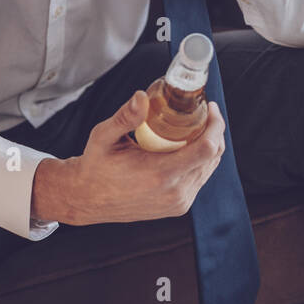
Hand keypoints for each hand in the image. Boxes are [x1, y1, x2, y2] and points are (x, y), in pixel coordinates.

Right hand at [33, 89, 225, 225]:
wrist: (87, 200)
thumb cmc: (96, 165)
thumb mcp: (103, 137)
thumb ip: (124, 117)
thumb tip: (142, 96)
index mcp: (160, 174)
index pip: (206, 149)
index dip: (216, 125)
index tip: (211, 108)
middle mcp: (174, 192)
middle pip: (213, 156)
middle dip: (214, 130)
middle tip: (205, 112)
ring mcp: (178, 202)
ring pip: (209, 167)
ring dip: (208, 144)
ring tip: (196, 126)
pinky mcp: (178, 207)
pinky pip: (200, 178)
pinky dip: (199, 160)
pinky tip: (188, 145)